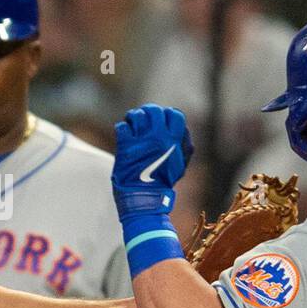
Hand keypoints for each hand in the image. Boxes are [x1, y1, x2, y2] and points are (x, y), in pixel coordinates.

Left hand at [112, 105, 193, 224]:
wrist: (146, 197)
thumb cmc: (163, 182)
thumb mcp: (181, 165)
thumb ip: (184, 146)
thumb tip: (183, 130)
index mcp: (174, 140)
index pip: (174, 114)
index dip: (167, 115)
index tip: (161, 121)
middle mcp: (159, 136)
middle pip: (154, 110)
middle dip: (148, 113)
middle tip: (143, 120)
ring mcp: (142, 140)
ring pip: (137, 115)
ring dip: (134, 118)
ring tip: (132, 125)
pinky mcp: (126, 146)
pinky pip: (122, 127)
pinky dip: (122, 129)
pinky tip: (124, 136)